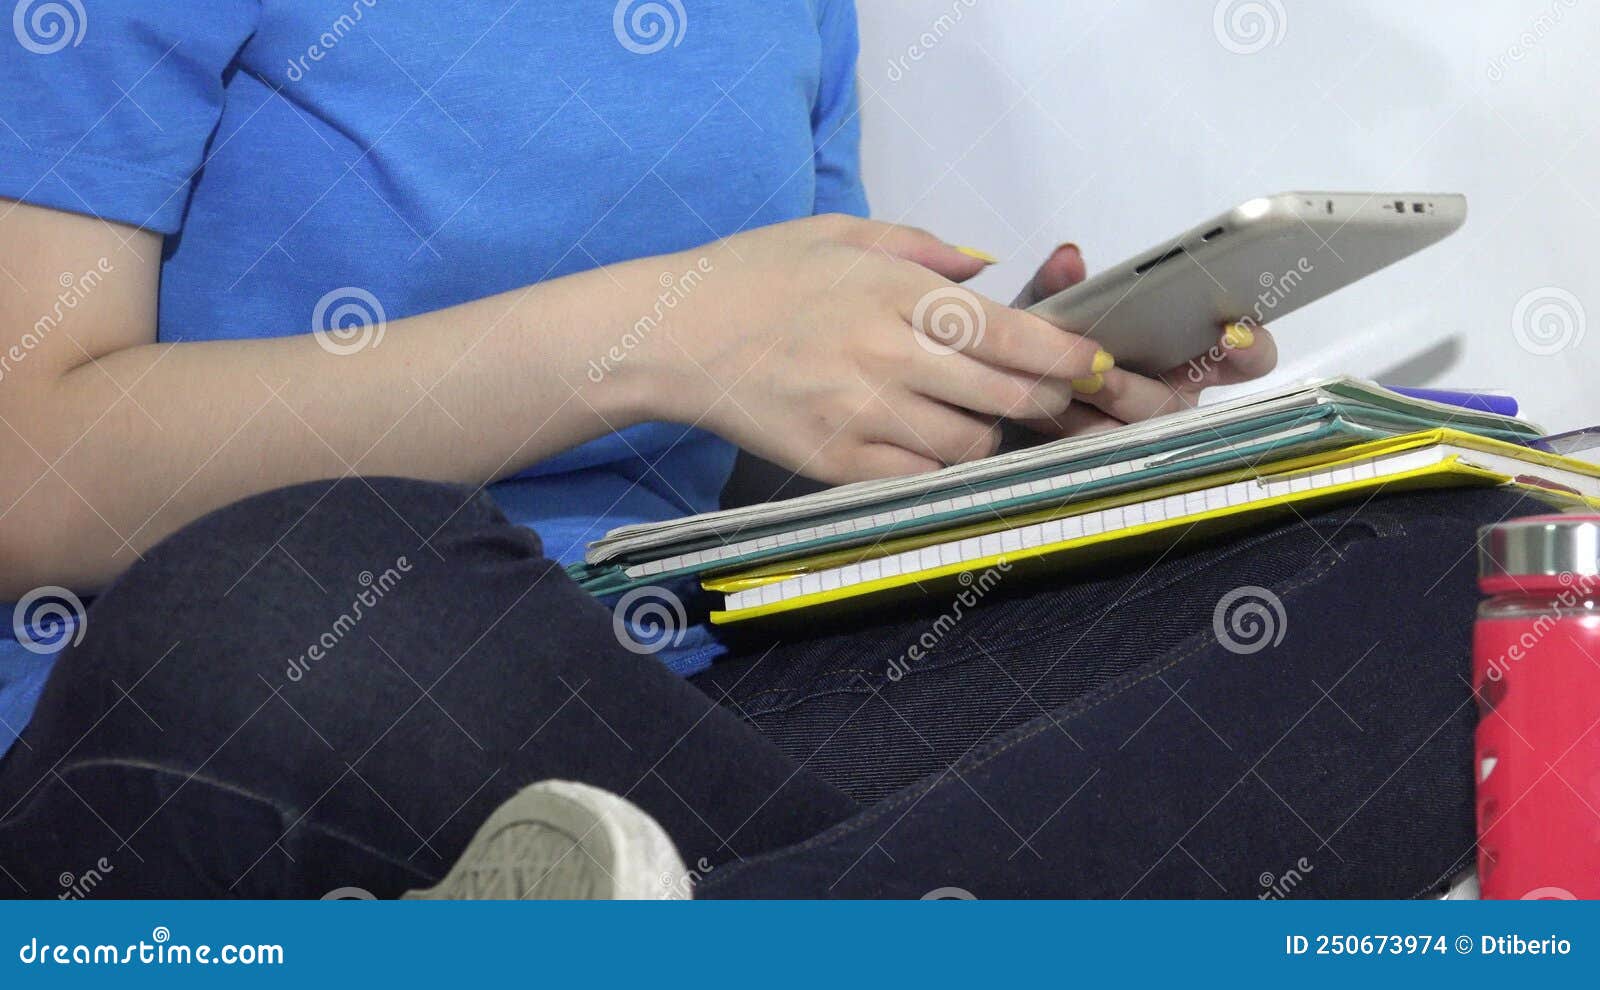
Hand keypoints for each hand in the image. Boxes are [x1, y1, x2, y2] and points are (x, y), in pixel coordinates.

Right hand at [652, 215, 1110, 483]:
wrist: (670, 336)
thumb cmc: (752, 278)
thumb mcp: (838, 233)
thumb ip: (922, 247)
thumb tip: (986, 266)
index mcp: (894, 291)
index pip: (1012, 334)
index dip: (1069, 357)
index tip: (1095, 367)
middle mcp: (885, 355)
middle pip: (1007, 395)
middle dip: (1044, 400)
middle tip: (1047, 395)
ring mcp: (860, 415)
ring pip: (971, 445)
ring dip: (986, 433)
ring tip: (966, 413)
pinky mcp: (835, 463)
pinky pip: (920, 478)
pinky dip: (936, 465)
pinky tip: (921, 441)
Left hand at [1007, 243, 1278, 437]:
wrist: (995, 406)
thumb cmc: (1039, 354)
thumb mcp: (1042, 314)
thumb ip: (1058, 287)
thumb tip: (1067, 258)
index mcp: (1178, 357)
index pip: (1242, 357)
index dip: (1250, 348)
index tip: (1233, 332)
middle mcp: (1167, 399)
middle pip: (1177, 406)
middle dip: (1137, 388)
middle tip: (1101, 372)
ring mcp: (1138, 437)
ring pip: (1137, 437)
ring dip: (1101, 412)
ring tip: (1072, 389)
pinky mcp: (1102, 467)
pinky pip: (1100, 462)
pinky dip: (1074, 435)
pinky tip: (1052, 417)